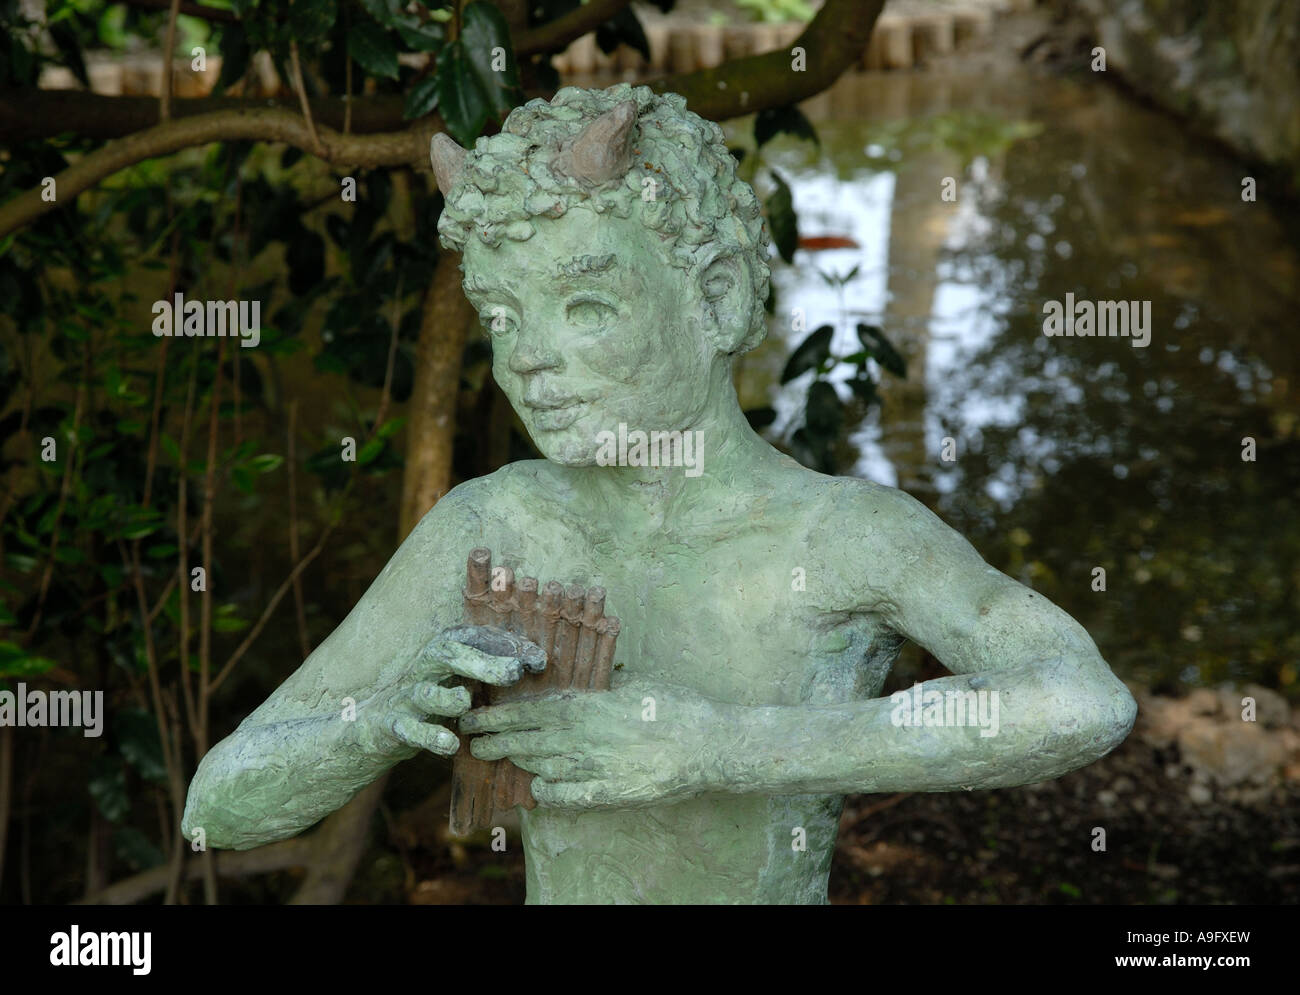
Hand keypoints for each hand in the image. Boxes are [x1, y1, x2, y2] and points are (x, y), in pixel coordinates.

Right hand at [355, 625, 545, 760]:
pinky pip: (408, 730)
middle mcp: (424, 669)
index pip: (475, 638)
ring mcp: (405, 698)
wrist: (370, 732)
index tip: (539, 661)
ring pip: (425, 691)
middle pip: (448, 653)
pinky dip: (429, 737)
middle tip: (514, 673)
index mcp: (443, 655)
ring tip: (467, 704)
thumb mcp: (459, 683)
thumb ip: (491, 673)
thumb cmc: (429, 705)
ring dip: (449, 698)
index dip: (507, 645)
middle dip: (482, 661)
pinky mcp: (390, 726)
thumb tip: (537, 665)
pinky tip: (450, 745)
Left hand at [460, 679, 732, 809]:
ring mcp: (591, 769)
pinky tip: (540, 788)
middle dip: (495, 740)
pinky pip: (564, 797)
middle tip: (472, 741)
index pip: (529, 713)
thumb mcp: (638, 685)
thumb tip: (595, 679)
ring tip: (499, 759)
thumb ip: (608, 685)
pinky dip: (548, 792)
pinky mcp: (606, 795)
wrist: (707, 747)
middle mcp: (581, 739)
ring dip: (517, 763)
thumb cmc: (676, 709)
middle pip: (526, 742)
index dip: (498, 716)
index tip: (475, 717)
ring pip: (540, 767)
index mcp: (587, 708)